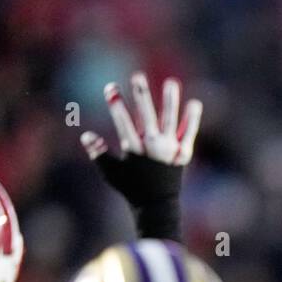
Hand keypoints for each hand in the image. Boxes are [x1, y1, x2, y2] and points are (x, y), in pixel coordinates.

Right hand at [79, 72, 201, 243]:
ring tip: (171, 82)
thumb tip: (86, 136)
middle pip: (146, 116)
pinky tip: (195, 103)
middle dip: (141, 96)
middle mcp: (153, 147)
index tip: (111, 88)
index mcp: (134, 149)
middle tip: (138, 76)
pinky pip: (189, 134)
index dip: (116, 104)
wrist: (156, 206)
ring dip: (170, 101)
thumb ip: (99, 154)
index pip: (123, 122)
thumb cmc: (131, 188)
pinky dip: (192, 120)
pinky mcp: (183, 154)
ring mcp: (169, 149)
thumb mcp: (112, 173)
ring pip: (170, 121)